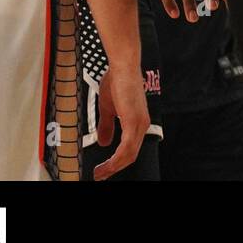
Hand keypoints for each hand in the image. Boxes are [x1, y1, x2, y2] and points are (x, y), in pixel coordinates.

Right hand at [93, 64, 148, 179]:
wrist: (122, 67)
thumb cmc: (116, 82)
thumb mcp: (108, 109)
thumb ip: (107, 126)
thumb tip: (104, 143)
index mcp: (137, 123)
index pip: (130, 150)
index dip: (117, 163)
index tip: (104, 171)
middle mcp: (142, 125)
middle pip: (131, 156)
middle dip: (114, 169)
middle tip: (100, 176)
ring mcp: (139, 123)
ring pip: (129, 155)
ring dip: (113, 167)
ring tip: (100, 173)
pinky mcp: (133, 121)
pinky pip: (127, 147)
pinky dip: (117, 159)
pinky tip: (108, 164)